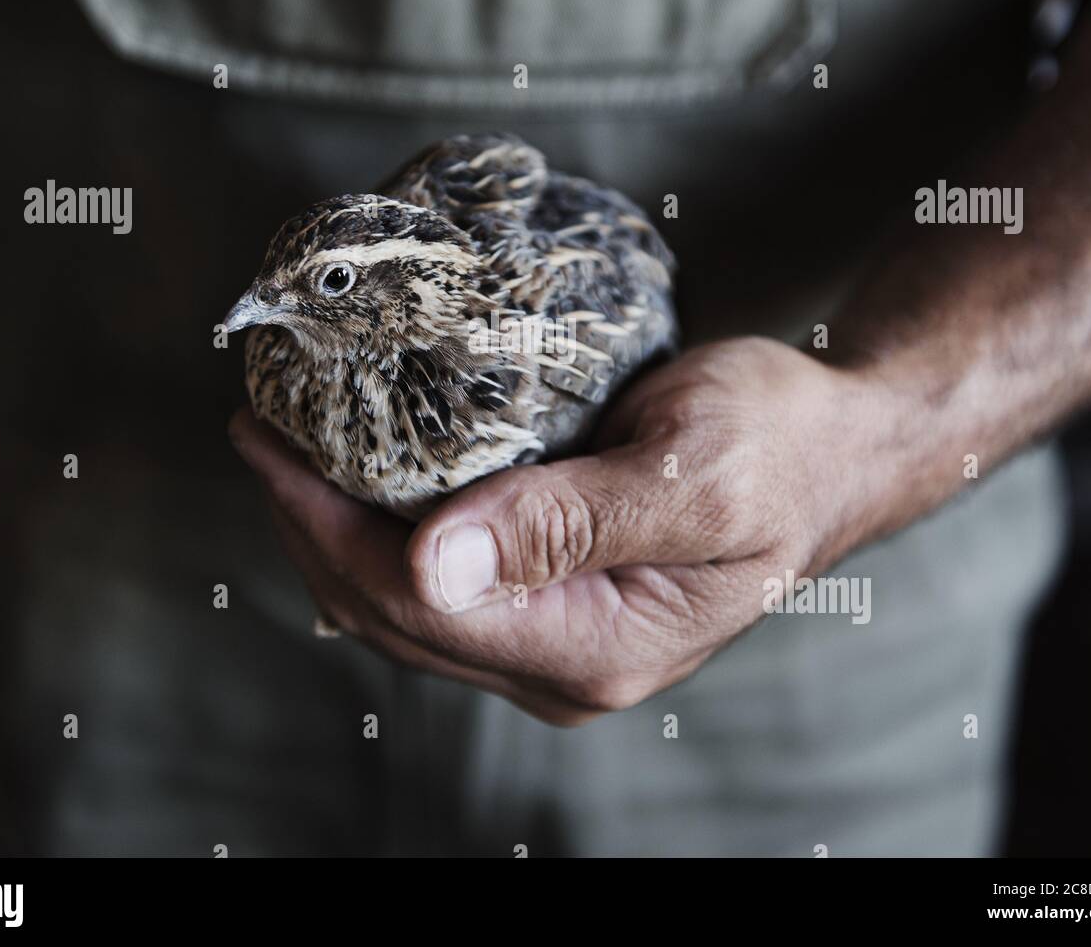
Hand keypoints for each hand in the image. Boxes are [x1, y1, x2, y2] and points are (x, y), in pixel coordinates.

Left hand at [230, 337, 894, 724]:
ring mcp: (554, 639)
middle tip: (256, 428)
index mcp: (595, 647)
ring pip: (402, 604)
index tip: (267, 439)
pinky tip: (357, 474)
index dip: (324, 525)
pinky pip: (438, 582)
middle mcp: (564, 662)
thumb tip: (430, 568)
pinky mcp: (552, 601)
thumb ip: (567, 525)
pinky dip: (382, 527)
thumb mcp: (689, 471)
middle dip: (309, 526)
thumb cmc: (778, 444)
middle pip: (391, 614)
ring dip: (334, 528)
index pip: (415, 605)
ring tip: (284, 445)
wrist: (833, 446)